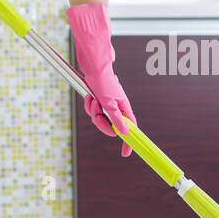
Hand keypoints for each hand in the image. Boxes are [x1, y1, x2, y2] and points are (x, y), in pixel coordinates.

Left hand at [67, 2, 135, 157]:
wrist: (93, 64)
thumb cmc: (103, 80)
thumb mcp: (109, 102)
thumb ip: (117, 118)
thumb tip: (126, 133)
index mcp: (124, 108)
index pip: (130, 129)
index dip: (129, 142)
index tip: (125, 153)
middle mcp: (117, 107)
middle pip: (110, 126)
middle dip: (100, 122)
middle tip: (96, 112)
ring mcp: (107, 103)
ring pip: (99, 119)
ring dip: (92, 111)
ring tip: (91, 99)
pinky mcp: (99, 99)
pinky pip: (92, 110)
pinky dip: (88, 106)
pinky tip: (88, 96)